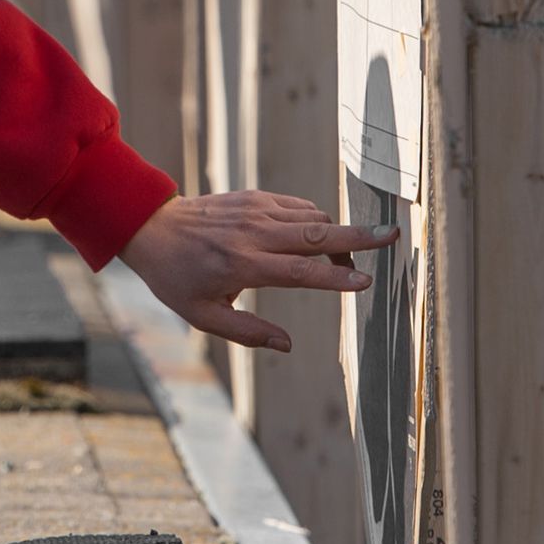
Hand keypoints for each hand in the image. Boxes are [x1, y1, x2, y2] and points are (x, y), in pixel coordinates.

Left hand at [118, 189, 397, 353]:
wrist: (150, 228)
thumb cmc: (176, 278)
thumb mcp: (203, 316)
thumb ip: (247, 333)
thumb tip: (288, 346)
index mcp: (242, 265)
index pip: (300, 272)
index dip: (335, 279)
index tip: (366, 283)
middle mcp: (253, 234)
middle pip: (316, 234)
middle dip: (358, 237)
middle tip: (393, 235)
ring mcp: (254, 210)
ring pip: (311, 217)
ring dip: (338, 234)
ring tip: (350, 258)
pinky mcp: (254, 197)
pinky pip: (297, 206)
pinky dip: (315, 219)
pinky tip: (318, 237)